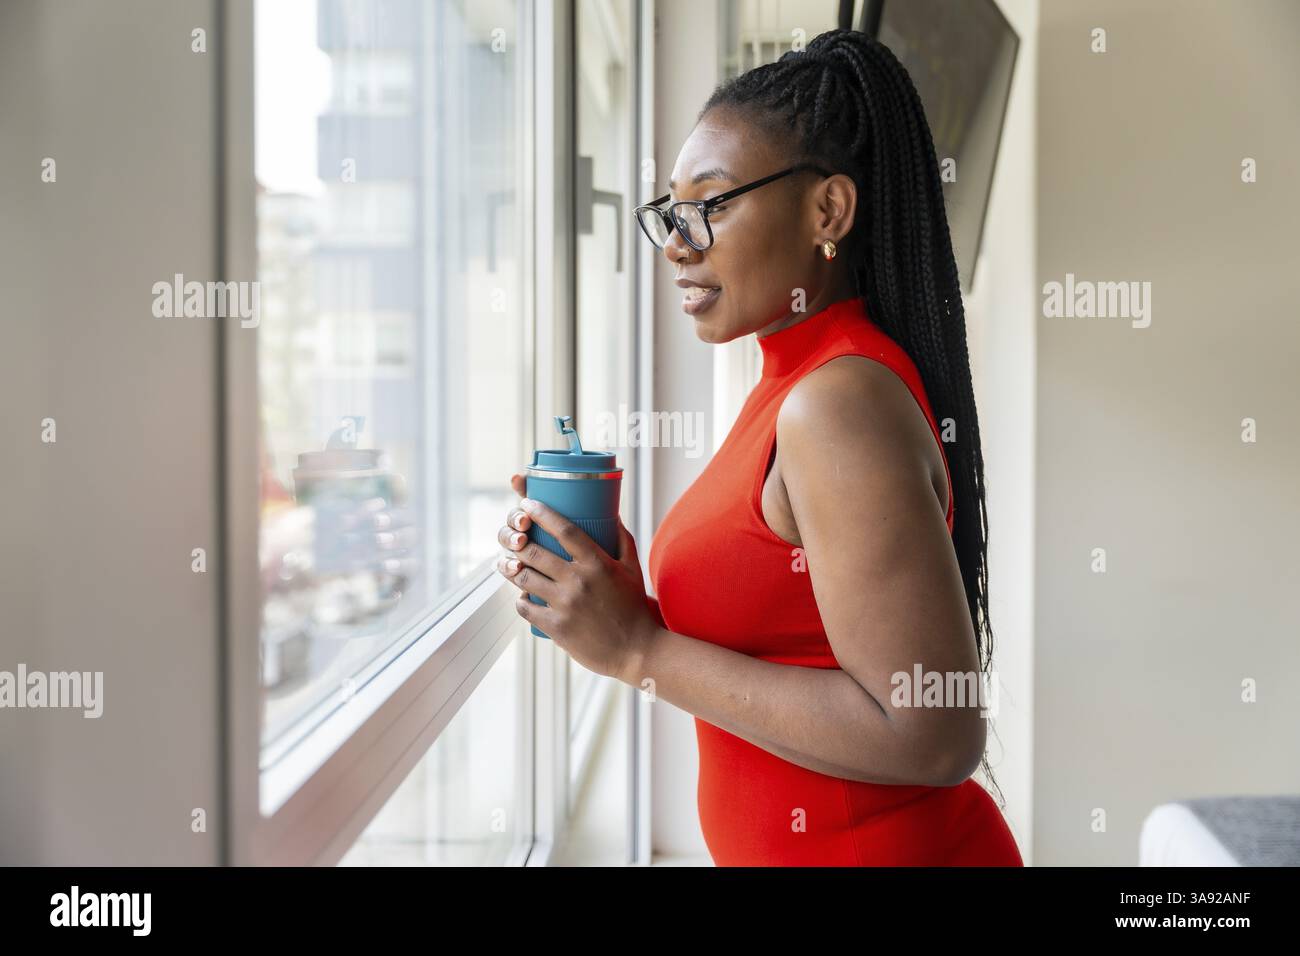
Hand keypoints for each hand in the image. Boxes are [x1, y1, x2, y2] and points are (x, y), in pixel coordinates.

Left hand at [496, 474, 655, 681]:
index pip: (564, 529)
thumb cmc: (633, 607)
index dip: (541, 513)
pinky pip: (525, 607)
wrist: (636, 651)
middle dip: (516, 541)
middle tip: (512, 537)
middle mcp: (579, 580)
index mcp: (598, 563)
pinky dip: (520, 600)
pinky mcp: (556, 627)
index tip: (527, 502)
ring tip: (507, 564)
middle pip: (535, 551)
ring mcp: (566, 604)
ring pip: (524, 578)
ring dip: (510, 568)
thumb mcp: (632, 569)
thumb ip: (622, 539)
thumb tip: (612, 513)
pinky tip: (521, 596)